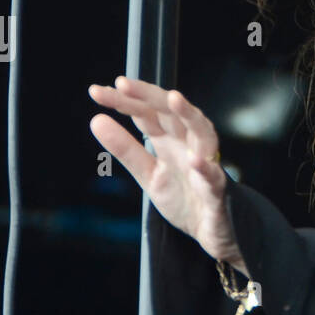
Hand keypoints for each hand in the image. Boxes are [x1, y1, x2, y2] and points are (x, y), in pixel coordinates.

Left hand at [88, 76, 245, 269]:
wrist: (210, 231)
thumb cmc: (183, 198)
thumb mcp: (148, 174)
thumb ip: (126, 149)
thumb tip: (96, 120)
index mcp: (170, 141)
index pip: (146, 114)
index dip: (124, 101)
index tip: (96, 92)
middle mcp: (189, 145)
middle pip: (172, 113)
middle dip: (149, 96)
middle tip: (123, 84)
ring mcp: (206, 165)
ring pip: (203, 133)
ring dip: (190, 115)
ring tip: (174, 98)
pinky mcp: (217, 192)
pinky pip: (214, 178)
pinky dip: (206, 169)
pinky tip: (194, 160)